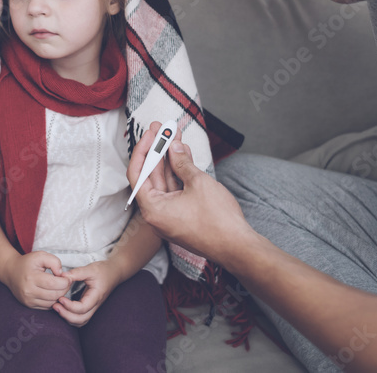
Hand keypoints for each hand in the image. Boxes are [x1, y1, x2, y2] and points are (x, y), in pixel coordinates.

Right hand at [2, 251, 70, 309]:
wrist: (11, 271)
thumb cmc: (27, 263)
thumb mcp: (40, 256)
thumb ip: (54, 261)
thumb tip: (61, 274)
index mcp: (31, 277)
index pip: (53, 284)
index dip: (65, 281)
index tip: (67, 277)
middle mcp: (29, 291)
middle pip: (54, 295)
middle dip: (65, 289)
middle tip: (67, 282)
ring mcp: (28, 300)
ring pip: (52, 302)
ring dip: (60, 295)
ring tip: (60, 286)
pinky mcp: (29, 305)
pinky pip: (46, 307)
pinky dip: (53, 300)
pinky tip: (53, 292)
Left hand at [54, 260, 121, 326]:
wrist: (114, 272)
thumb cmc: (103, 270)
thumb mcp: (90, 269)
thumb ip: (76, 273)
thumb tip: (61, 276)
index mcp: (96, 296)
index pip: (82, 308)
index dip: (70, 306)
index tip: (60, 298)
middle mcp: (95, 305)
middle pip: (81, 319)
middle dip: (66, 315)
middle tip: (55, 305)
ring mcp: (93, 307)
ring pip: (80, 321)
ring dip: (68, 318)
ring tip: (57, 307)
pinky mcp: (89, 307)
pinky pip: (80, 318)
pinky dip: (70, 317)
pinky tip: (62, 308)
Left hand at [130, 128, 255, 264]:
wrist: (238, 247)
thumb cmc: (218, 220)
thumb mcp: (198, 183)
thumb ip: (182, 163)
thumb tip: (174, 148)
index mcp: (153, 209)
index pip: (138, 174)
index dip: (144, 150)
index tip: (152, 133)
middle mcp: (156, 215)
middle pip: (151, 176)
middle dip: (158, 151)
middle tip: (163, 128)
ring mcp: (169, 217)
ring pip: (165, 182)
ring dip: (170, 160)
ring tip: (175, 136)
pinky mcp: (182, 217)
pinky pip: (175, 191)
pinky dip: (179, 174)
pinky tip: (184, 155)